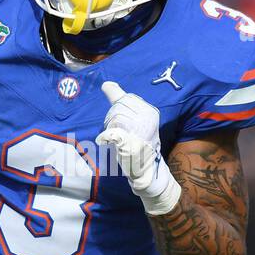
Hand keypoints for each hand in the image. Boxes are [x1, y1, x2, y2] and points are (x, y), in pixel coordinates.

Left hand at [96, 81, 179, 214]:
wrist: (146, 170)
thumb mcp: (135, 120)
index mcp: (150, 111)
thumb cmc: (137, 144)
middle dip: (112, 119)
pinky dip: (104, 137)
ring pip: (113, 119)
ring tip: (115, 139)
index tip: (122, 122)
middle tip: (117, 132)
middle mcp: (147, 119)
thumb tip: (106, 84)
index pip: (125, 99)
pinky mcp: (129, 143)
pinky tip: (106, 142)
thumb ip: (121, 101)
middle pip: (118, 108)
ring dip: (109, 128)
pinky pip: (110, 133)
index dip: (117, 109)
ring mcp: (140, 131)